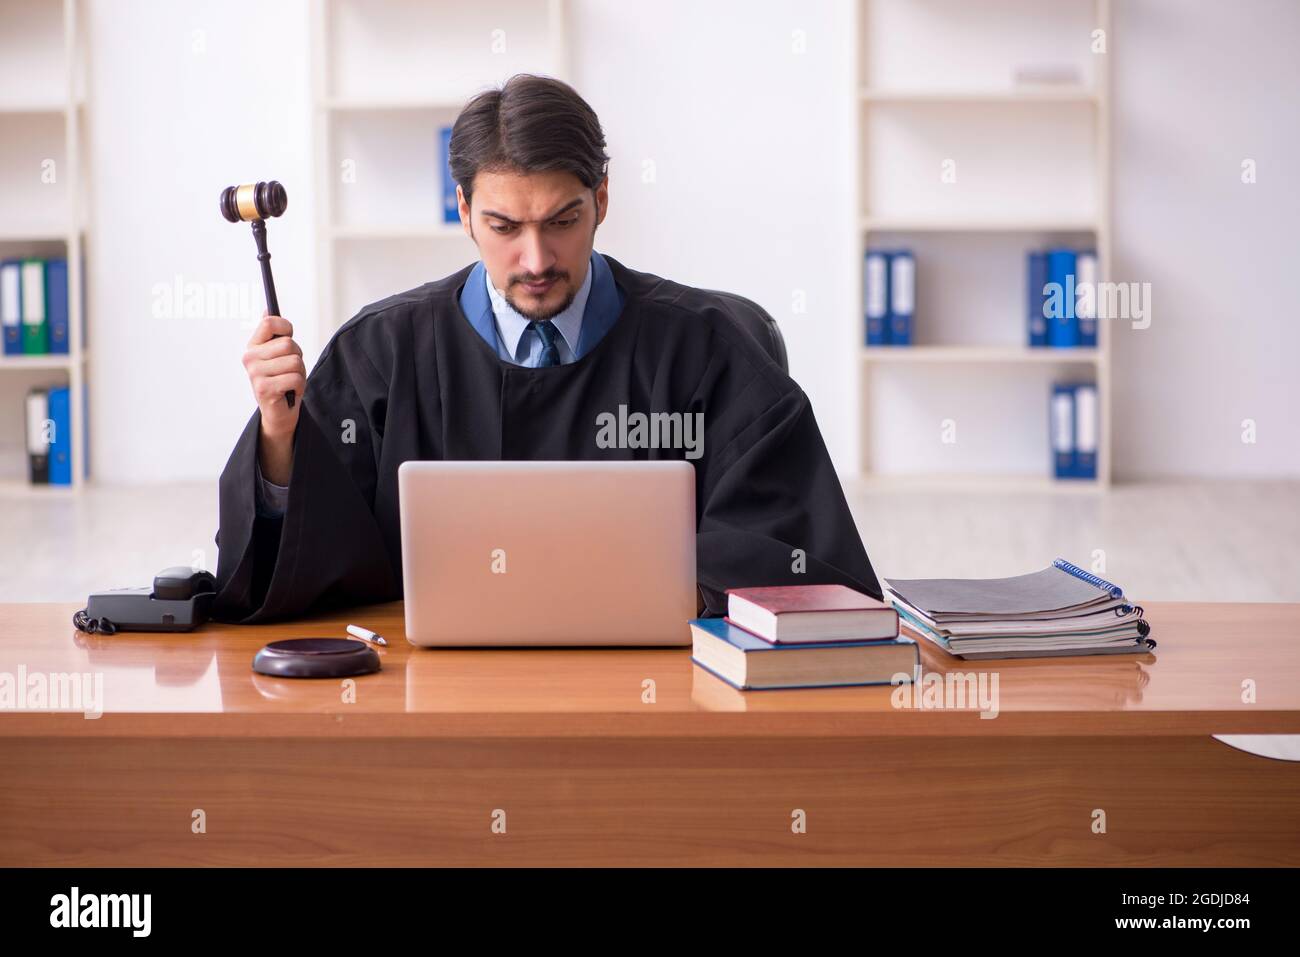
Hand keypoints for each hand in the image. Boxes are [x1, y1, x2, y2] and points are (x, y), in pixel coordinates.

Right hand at [243, 312, 304, 483]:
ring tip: (290, 381)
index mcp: (252, 346)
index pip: (270, 323)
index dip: (286, 327)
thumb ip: (273, 334)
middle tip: (290, 369)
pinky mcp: (264, 389)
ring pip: (294, 361)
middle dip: (298, 357)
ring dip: (299, 373)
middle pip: (288, 344)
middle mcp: (250, 358)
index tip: (288, 335)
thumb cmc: (281, 380)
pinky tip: (290, 392)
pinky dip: (299, 386)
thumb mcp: (277, 355)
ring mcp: (255, 374)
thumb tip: (267, 308)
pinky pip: (296, 378)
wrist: (279, 413)